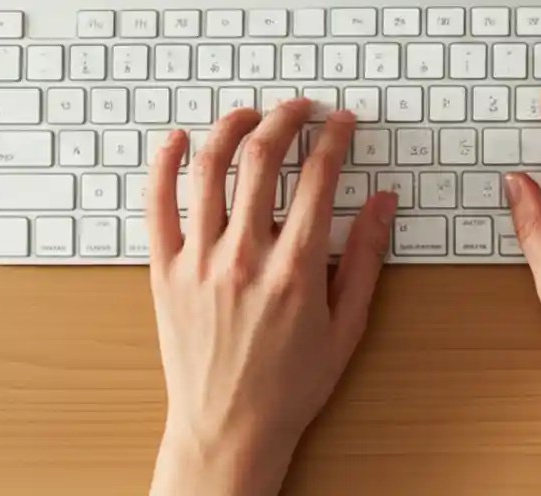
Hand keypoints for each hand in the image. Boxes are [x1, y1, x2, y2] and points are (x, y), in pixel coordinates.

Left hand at [147, 100, 397, 495]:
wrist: (229, 431)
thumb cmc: (290, 385)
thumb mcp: (347, 326)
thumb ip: (365, 258)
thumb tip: (383, 204)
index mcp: (294, 271)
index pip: (319, 180)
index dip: (334, 139)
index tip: (342, 123)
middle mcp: (244, 258)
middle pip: (262, 160)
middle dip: (286, 120)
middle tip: (301, 108)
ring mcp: (199, 262)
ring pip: (208, 171)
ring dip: (231, 128)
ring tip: (249, 113)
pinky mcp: (165, 272)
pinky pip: (157, 205)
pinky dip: (163, 165)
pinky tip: (177, 141)